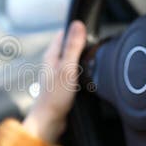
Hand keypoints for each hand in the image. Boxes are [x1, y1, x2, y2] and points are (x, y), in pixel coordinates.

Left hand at [23, 20, 86, 143]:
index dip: (77, 29)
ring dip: (82, 58)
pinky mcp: (62, 84)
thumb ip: (73, 46)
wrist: (49, 120)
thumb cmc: (55, 97)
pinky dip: (82, 70)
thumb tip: (78, 24)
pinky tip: (89, 75)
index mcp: (51, 55)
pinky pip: (74, 72)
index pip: (64, 33)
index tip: (90, 29)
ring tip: (94, 58)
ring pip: (72, 59)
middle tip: (96, 44)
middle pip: (69, 45)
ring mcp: (57, 73)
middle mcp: (52, 62)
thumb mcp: (67, 68)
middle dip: (82, 43)